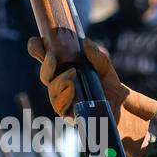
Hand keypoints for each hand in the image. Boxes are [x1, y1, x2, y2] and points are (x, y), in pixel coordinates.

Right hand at [27, 37, 156, 156]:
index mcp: (64, 70)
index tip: (36, 41)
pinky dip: (65, 96)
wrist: (120, 107)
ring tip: (72, 74)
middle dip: (45, 66)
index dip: (37, 49)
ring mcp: (63, 100)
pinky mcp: (69, 115)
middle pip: (44, 75)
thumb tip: (85, 43)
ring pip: (52, 91)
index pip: (45, 58)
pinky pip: (60, 107)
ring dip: (59, 81)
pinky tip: (72, 90)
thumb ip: (97, 56)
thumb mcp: (106, 67)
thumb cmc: (109, 85)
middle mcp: (60, 85)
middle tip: (52, 57)